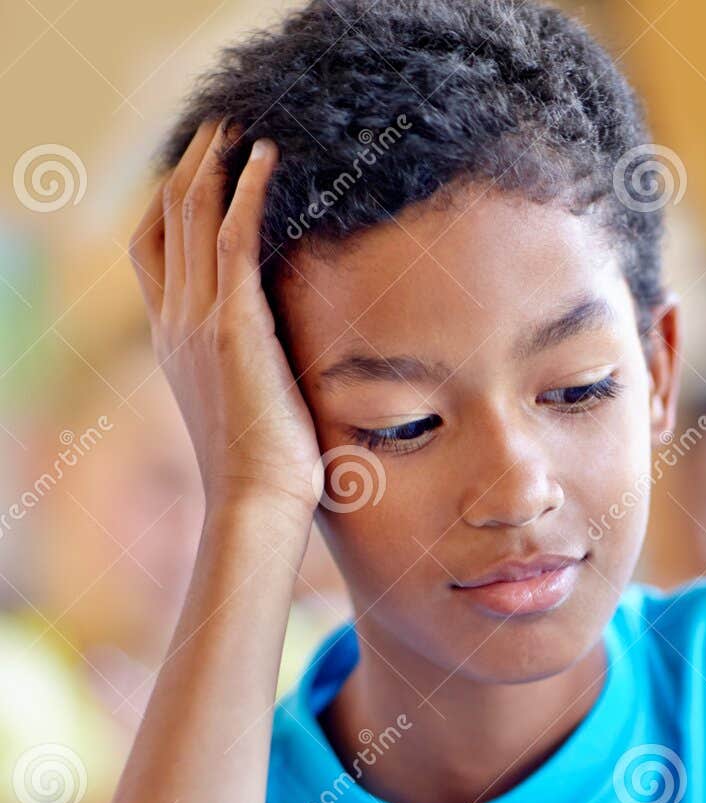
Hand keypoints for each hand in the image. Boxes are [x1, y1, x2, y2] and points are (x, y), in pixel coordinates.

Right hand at [128, 121, 322, 521]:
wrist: (256, 503)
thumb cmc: (265, 470)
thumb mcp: (246, 405)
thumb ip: (250, 369)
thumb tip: (280, 362)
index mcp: (173, 340)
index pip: (152, 251)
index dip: (168, 203)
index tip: (196, 169)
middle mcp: (175, 321)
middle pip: (165, 218)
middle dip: (190, 164)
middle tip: (218, 125)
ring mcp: (198, 319)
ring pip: (193, 214)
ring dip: (216, 162)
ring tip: (240, 124)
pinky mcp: (234, 323)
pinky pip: (235, 236)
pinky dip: (250, 190)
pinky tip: (268, 159)